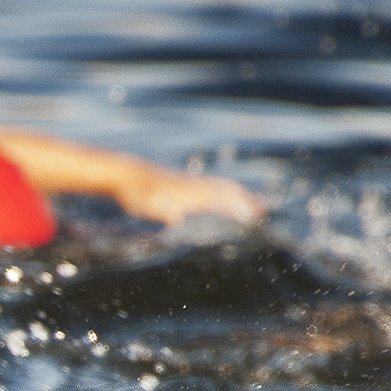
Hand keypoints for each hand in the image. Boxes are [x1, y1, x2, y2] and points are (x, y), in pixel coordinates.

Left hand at [121, 170, 264, 226]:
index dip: (237, 207)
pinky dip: (225, 190)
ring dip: (239, 195)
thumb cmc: (136, 192)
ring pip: (221, 186)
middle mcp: (194, 185)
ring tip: (254, 203)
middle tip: (265, 209)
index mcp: (189, 192)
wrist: (125, 172)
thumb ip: (164, 211)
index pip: (220, 199)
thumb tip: (176, 218)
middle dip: (246, 201)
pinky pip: (211, 185)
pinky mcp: (184, 182)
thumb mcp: (148, 206)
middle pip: (227, 190)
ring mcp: (190, 182)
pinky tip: (226, 196)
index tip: (254, 215)